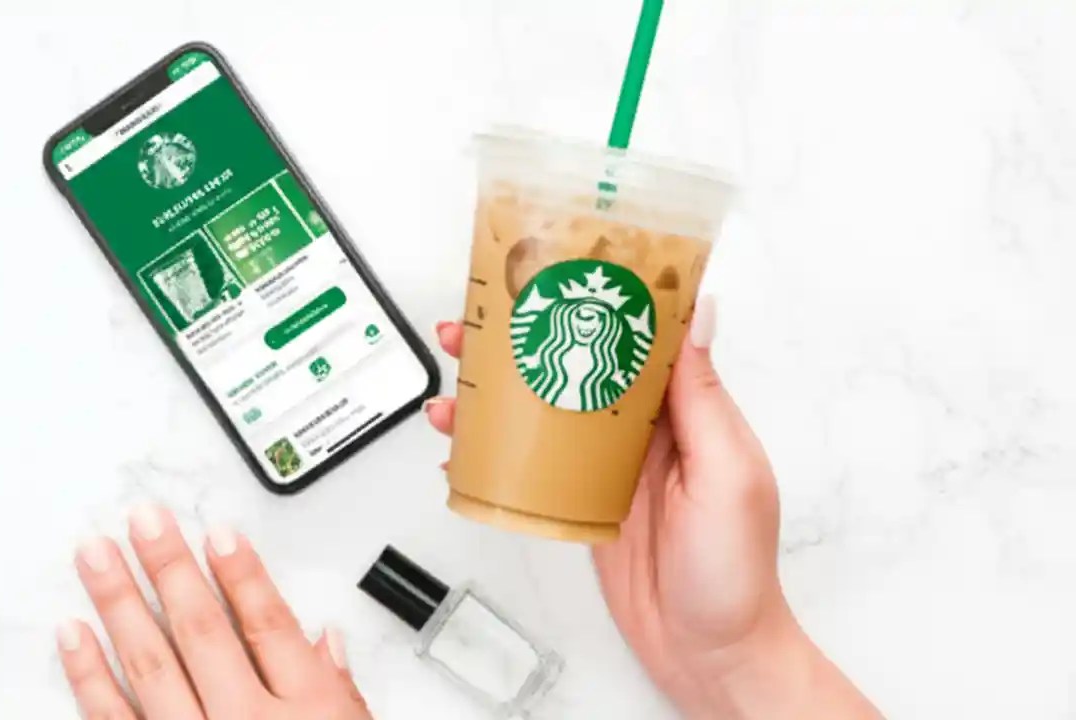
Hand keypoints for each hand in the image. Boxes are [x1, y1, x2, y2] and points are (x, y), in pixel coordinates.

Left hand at [57, 506, 370, 719]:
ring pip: (150, 665)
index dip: (240, 573)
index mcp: (306, 712)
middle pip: (202, 631)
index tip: (214, 531)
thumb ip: (339, 692)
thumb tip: (323, 639)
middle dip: (169, 568)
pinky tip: (71, 634)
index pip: (267, 624)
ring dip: (119, 604)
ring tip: (96, 555)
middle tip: (141, 519)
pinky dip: (88, 677)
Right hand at [427, 297, 878, 718]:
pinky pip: (535, 464)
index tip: (554, 267)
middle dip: (522, 339)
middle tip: (474, 324)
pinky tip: (466, 450)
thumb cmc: (735, 570)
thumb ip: (704, 397)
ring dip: (496, 395)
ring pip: (545, 410)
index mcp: (686, 408)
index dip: (595, 296)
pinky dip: (496, 454)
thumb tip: (700, 312)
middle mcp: (645, 429)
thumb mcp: (729, 473)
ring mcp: (609, 466)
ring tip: (453, 389)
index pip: (636, 333)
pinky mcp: (583, 502)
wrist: (710, 651)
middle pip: (575, 363)